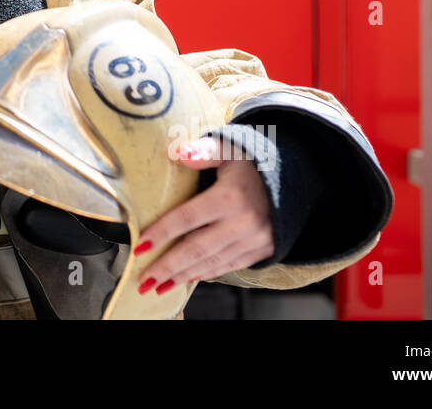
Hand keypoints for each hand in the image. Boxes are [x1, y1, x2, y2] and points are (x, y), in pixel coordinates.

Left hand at [131, 135, 273, 294]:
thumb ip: (204, 150)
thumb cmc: (252, 161)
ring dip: (183, 275)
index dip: (162, 232)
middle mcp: (245, 222)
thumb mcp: (229, 147)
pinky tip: (188, 278)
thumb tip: (178, 152)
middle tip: (144, 279)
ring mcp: (256, 240)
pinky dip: (207, 273)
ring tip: (159, 284)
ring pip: (213, 261)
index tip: (140, 246)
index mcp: (232, 197)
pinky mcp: (263, 250)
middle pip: (197, 248)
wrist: (291, 177)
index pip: (188, 218)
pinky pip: (230, 265)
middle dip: (168, 265)